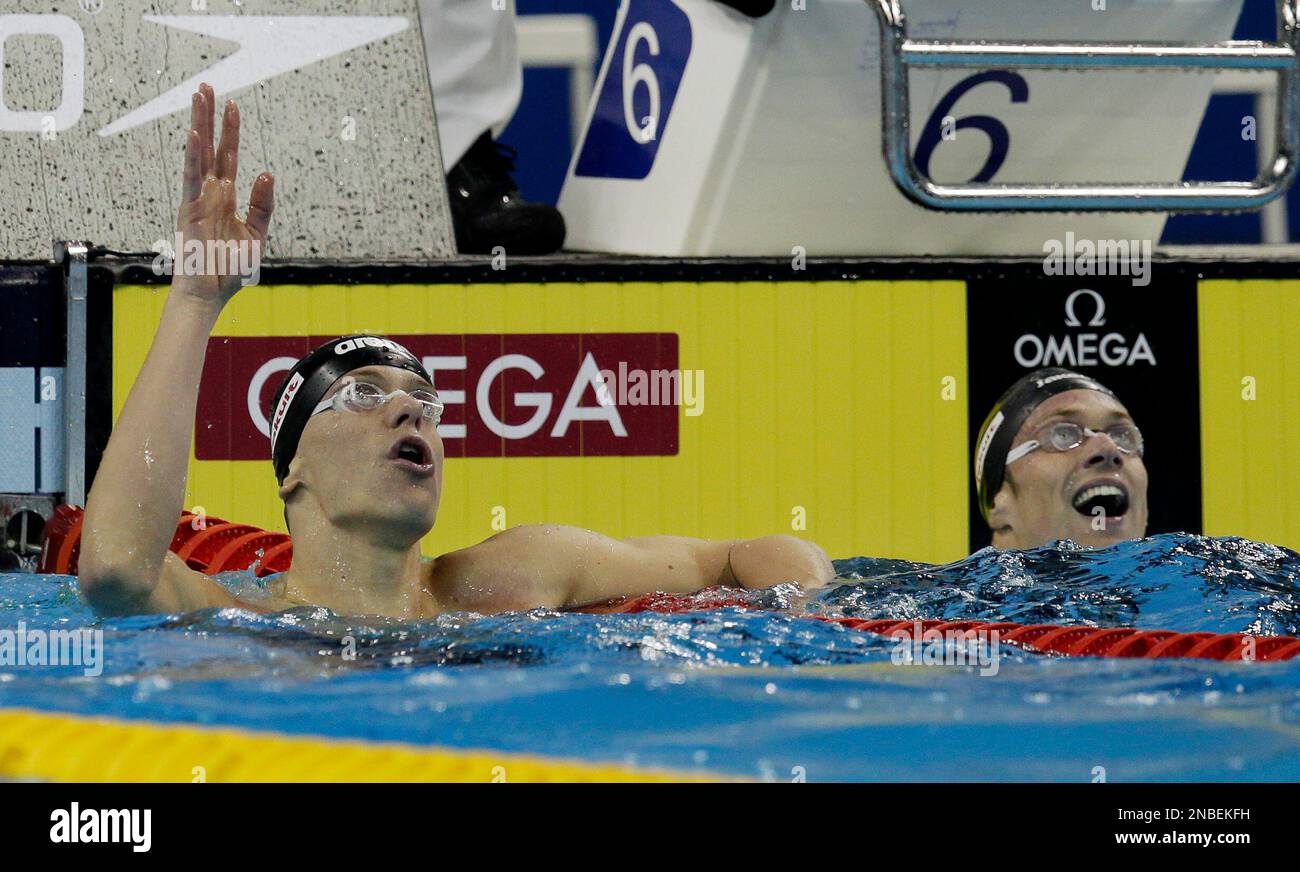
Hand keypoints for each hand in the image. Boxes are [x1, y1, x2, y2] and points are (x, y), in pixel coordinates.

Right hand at [173, 83, 273, 305]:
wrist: (211, 291)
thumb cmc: (231, 268)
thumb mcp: (257, 234)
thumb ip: (263, 205)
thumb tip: (267, 173)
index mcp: (227, 197)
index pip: (230, 156)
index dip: (231, 131)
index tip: (232, 105)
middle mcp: (211, 192)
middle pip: (212, 147)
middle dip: (210, 117)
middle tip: (208, 86)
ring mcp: (198, 197)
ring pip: (199, 153)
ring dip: (199, 124)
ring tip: (198, 96)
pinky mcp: (189, 208)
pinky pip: (191, 177)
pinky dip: (193, 156)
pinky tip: (195, 134)